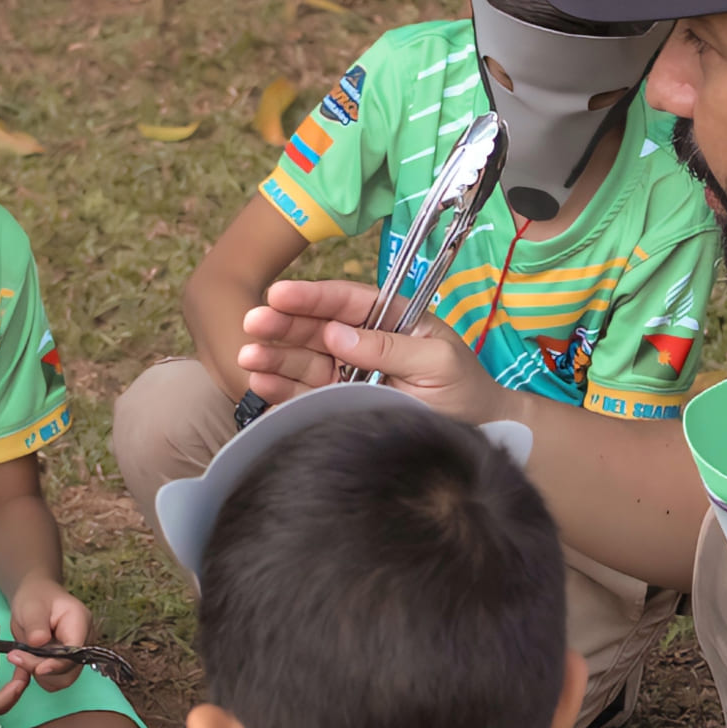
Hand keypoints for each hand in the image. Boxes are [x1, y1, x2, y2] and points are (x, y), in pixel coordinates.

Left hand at [8, 577, 91, 692]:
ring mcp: (76, 654)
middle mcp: (83, 641)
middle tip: (17, 657)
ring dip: (40, 675)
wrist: (34, 598)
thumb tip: (38, 643)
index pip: (75, 652)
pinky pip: (55, 680)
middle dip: (43, 670)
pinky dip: (39, 677)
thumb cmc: (35, 598)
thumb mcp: (31, 607)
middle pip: (70, 670)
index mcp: (80, 622)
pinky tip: (26, 661)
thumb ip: (35, 625)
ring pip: (62, 679)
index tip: (38, 669)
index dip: (58, 664)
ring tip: (20, 656)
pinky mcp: (65, 663)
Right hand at [236, 279, 520, 425]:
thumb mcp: (437, 361)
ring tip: (248, 357)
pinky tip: (260, 385)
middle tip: (253, 323)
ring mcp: (348, 373)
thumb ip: (391, 347)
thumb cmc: (465, 389)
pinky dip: (281, 390)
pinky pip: (305, 394)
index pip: (344, 302)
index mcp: (387, 318)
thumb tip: (338, 335)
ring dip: (274, 357)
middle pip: (315, 328)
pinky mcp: (339, 403)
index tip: (278, 294)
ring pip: (303, 360)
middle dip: (282, 324)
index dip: (311, 297)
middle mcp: (362, 342)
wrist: (477, 433)